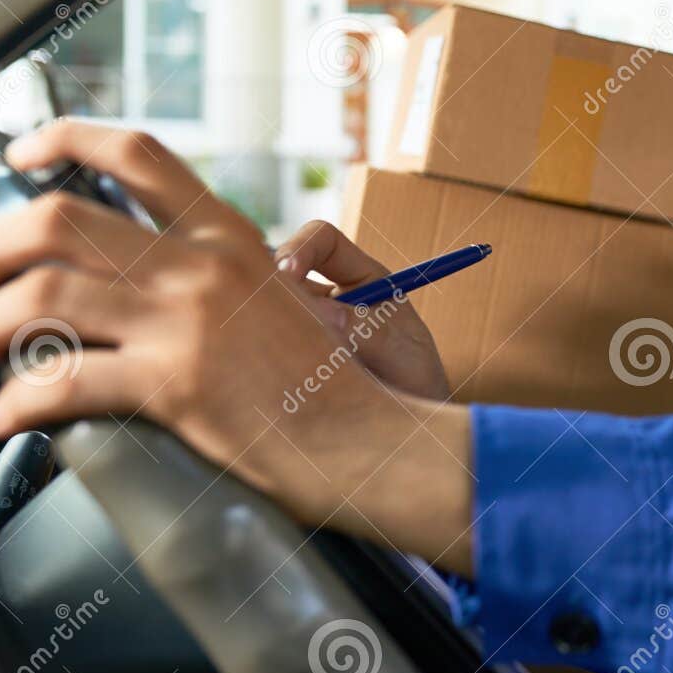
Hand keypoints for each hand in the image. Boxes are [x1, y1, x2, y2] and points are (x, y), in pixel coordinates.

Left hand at [0, 121, 474, 573]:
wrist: (373, 440)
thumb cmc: (332, 386)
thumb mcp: (284, 304)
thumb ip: (222, 277)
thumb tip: (150, 280)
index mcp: (230, 239)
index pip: (139, 155)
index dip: (67, 140)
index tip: (23, 155)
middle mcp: (204, 266)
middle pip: (60, 219)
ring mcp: (187, 321)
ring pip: (42, 293)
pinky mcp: (174, 383)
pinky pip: (59, 381)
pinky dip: (13, 405)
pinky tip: (4, 422)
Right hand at [274, 220, 450, 399]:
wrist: (409, 432)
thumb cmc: (416, 384)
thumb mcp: (401, 354)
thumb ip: (366, 331)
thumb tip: (321, 313)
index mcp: (363, 279)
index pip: (323, 240)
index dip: (301, 248)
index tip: (287, 274)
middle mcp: (328, 296)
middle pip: (279, 268)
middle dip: (268, 286)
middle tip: (268, 318)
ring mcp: (303, 324)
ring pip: (262, 305)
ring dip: (262, 322)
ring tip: (280, 357)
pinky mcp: (283, 354)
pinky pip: (257, 342)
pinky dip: (256, 352)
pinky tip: (270, 375)